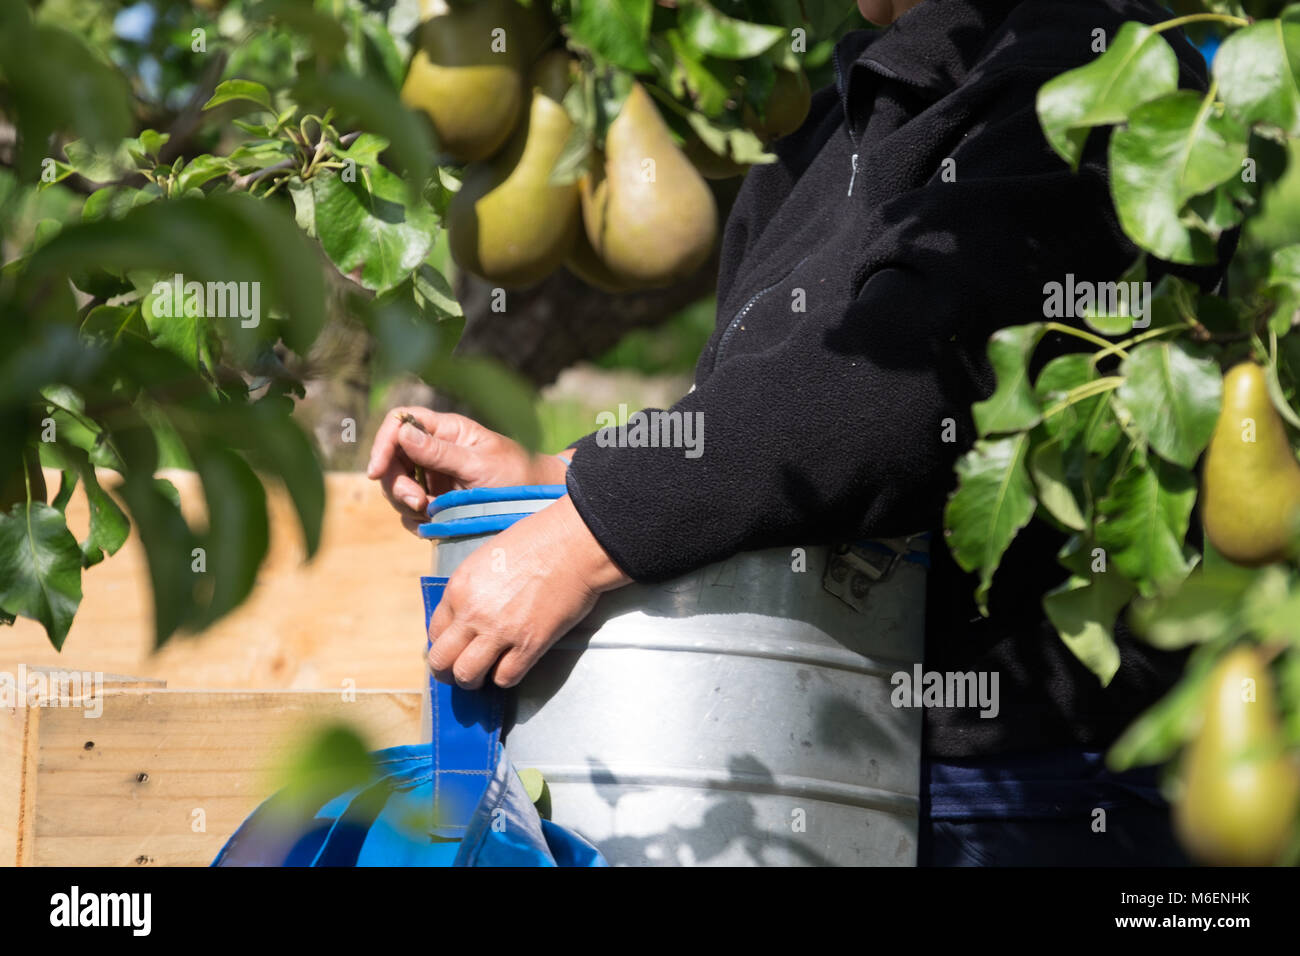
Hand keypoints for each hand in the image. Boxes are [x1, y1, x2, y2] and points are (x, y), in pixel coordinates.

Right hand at [366, 407, 569, 532]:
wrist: (541, 502)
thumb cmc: (518, 476)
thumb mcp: (480, 465)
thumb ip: (441, 452)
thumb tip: (402, 433)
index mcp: (447, 430)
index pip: (400, 423)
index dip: (383, 443)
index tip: (375, 471)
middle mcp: (437, 450)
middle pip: (393, 458)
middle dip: (396, 482)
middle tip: (417, 502)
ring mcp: (436, 475)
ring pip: (398, 485)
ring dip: (404, 503)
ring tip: (430, 513)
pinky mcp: (439, 500)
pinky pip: (411, 510)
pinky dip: (415, 520)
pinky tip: (432, 526)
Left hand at [429, 495, 631, 688]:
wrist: (573, 545)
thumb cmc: (536, 542)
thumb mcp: (486, 558)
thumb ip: (471, 589)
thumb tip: (467, 615)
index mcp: (459, 588)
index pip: (434, 633)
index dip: (444, 645)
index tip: (455, 648)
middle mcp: (472, 613)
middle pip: (441, 661)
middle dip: (447, 671)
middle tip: (460, 672)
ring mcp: (500, 631)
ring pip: (468, 676)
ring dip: (473, 680)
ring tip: (484, 675)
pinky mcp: (529, 645)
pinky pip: (505, 678)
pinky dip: (505, 678)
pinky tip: (512, 665)